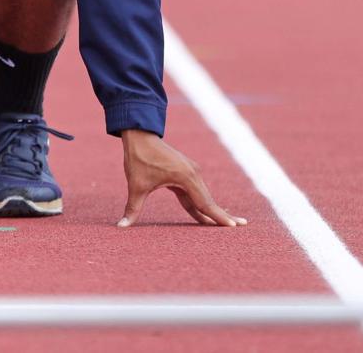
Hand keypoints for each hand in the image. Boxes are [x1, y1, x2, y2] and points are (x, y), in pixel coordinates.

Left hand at [116, 129, 245, 227]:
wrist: (140, 136)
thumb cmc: (139, 159)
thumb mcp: (136, 186)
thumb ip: (132, 208)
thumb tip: (120, 226)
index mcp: (185, 177)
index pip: (204, 202)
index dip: (218, 216)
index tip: (233, 226)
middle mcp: (193, 174)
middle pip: (208, 200)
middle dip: (222, 215)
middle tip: (242, 226)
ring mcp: (191, 172)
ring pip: (202, 197)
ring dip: (212, 210)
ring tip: (228, 223)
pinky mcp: (186, 172)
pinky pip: (195, 192)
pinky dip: (201, 204)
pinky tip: (206, 216)